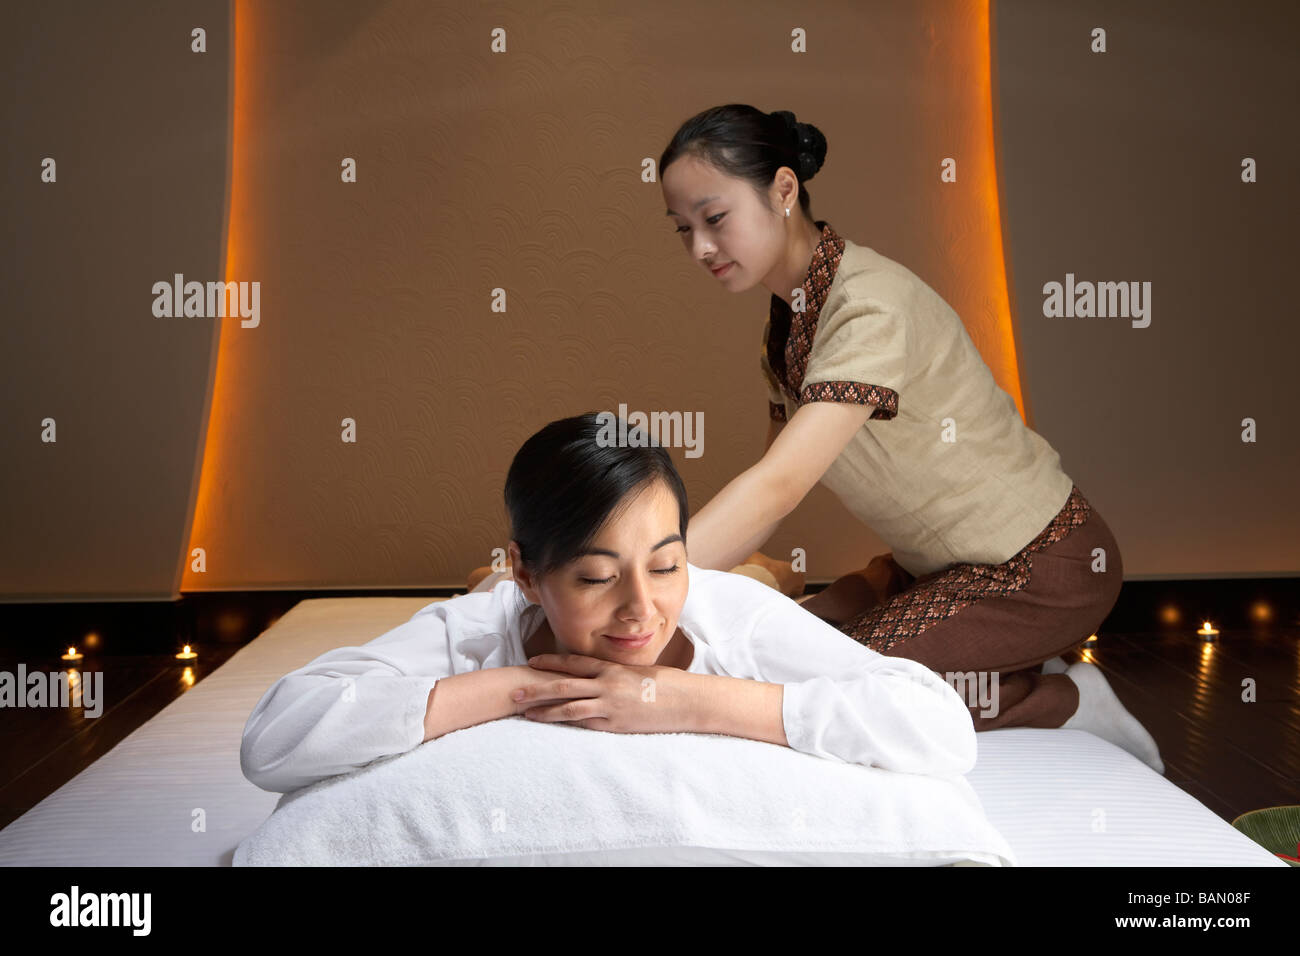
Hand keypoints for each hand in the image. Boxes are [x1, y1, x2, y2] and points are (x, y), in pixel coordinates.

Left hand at [513, 654, 696, 733]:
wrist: (687, 700)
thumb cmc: (667, 684)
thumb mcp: (639, 672)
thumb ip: (618, 675)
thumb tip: (604, 676)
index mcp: (611, 668)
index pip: (573, 663)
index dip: (550, 663)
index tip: (530, 663)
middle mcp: (606, 684)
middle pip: (563, 685)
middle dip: (536, 688)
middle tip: (514, 692)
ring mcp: (610, 705)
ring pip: (569, 707)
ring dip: (544, 711)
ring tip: (524, 714)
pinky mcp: (616, 724)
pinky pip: (587, 725)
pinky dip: (568, 725)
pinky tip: (553, 728)